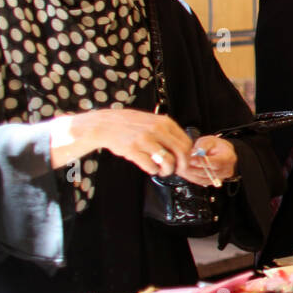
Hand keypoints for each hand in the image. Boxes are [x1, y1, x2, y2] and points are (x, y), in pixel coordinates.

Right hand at [51, 109, 193, 176]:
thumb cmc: (129, 125)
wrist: (105, 125)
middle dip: (182, 165)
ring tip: (162, 171)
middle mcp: (157, 129)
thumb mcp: (152, 121)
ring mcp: (145, 139)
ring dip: (167, 170)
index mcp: (164, 122)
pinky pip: (151, 166)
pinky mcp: (134, 149)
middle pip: (181, 152)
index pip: (186, 141)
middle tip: (177, 170)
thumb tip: (183, 149)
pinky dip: (153, 170)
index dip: (188, 155)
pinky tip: (150, 168)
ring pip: (168, 161)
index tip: (184, 161)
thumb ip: (166, 132)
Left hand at [177, 136, 237, 187]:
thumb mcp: (208, 140)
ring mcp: (221, 178)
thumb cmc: (215, 146)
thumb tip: (194, 153)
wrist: (220, 152)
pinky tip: (186, 171)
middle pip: (209, 173)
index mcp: (229, 157)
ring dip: (191, 174)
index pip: (216, 163)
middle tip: (182, 163)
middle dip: (194, 168)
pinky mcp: (214, 182)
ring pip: (203, 179)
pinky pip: (201, 182)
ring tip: (181, 167)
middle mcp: (227, 170)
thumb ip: (202, 146)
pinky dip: (192, 177)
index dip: (202, 162)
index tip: (191, 160)